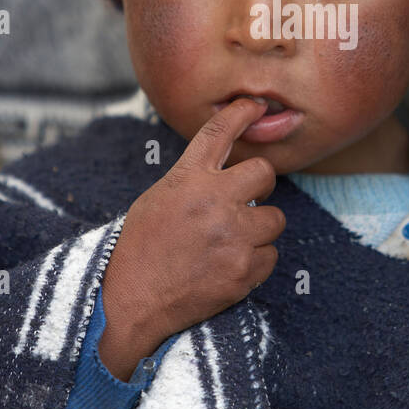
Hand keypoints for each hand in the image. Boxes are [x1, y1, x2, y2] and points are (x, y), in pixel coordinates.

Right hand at [98, 97, 284, 379]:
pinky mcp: (244, 269)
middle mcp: (214, 201)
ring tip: (231, 243)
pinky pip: (271, 255)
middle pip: (264, 173)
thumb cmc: (140, 249)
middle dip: (259, 186)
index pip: (220, 132)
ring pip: (275, 219)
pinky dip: (256, 261)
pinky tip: (230, 267)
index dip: (242, 113)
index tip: (257, 105)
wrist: (133, 302)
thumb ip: (193, 181)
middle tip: (244, 202)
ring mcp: (233, 236)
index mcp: (188, 179)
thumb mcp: (158, 199)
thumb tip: (224, 171)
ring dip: (258, 229)